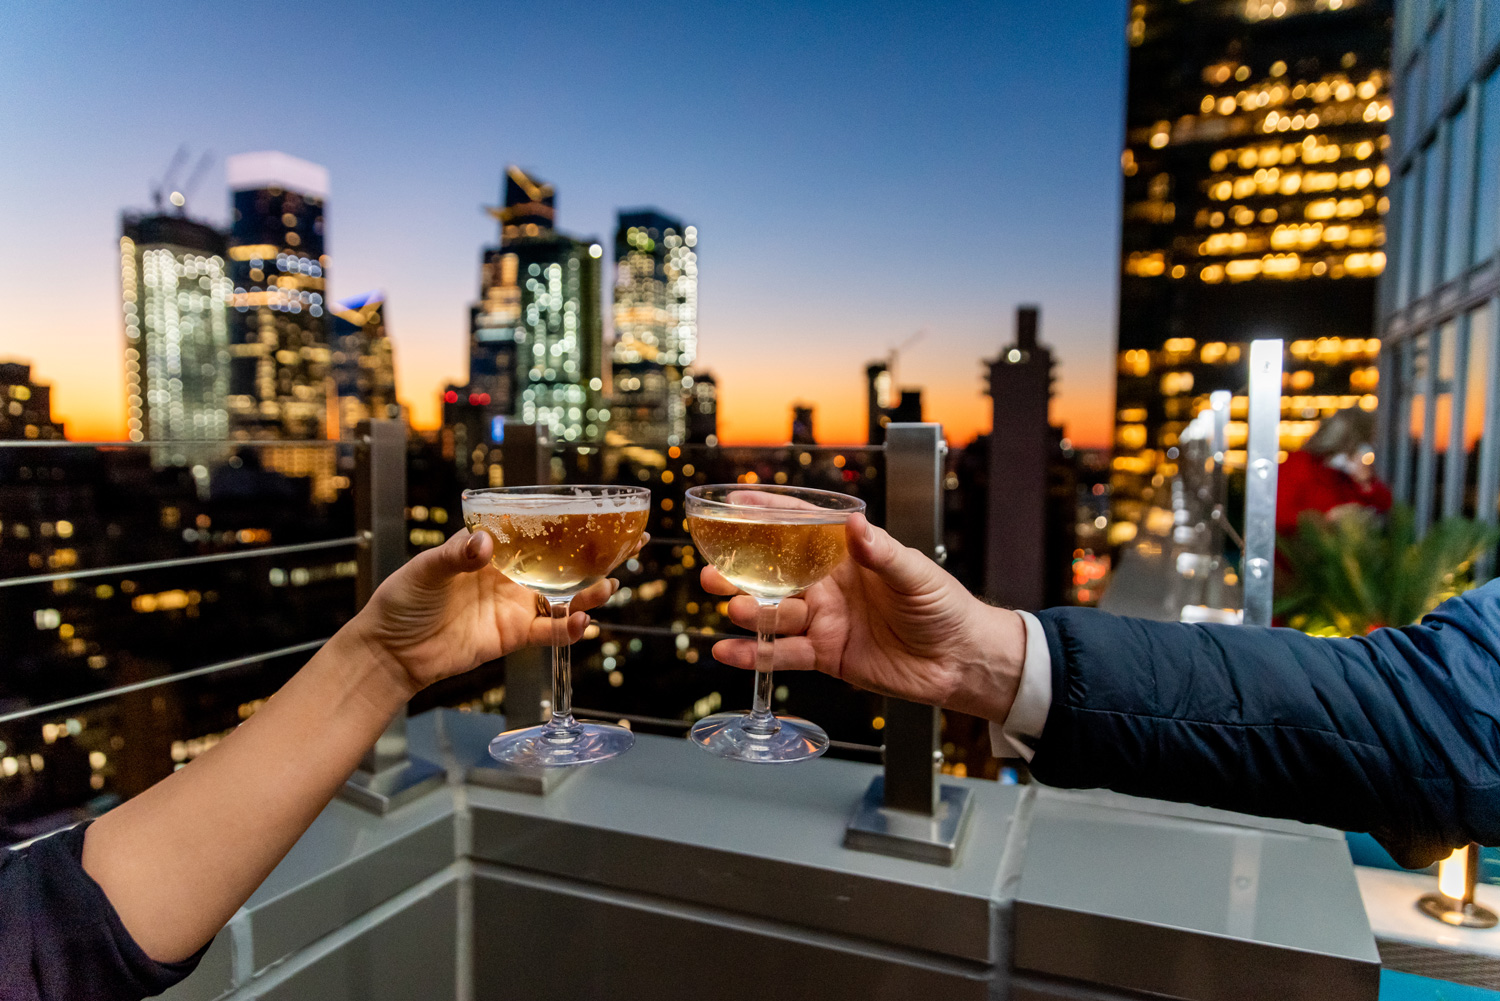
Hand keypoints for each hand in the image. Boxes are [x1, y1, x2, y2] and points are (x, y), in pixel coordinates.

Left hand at [351, 528, 643, 693]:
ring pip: (565, 596)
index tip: (600, 512)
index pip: (538, 529)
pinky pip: (550, 631)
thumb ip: (457, 555)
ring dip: (590, 591)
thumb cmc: (402, 601)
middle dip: (598, 553)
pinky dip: (569, 629)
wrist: (391, 652)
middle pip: (563, 561)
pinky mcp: (514, 635)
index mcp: (493, 549)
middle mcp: (511, 574)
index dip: (569, 522)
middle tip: (635, 542)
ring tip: (612, 584)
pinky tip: (584, 621)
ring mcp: (515, 605)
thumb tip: (485, 544)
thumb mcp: (426, 569)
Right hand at [701, 513, 1026, 721]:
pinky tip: (729, 652)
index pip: (801, 530)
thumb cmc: (946, 608)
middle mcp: (830, 587)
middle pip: (775, 576)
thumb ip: (883, 552)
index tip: (735, 502)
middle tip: (712, 570)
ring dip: (749, 613)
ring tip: (732, 608)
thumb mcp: (916, 574)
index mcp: (847, 557)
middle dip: (741, 573)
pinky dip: (756, 656)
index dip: (768, 515)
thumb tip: (856, 525)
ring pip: (776, 616)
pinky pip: (784, 655)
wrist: (961, 661)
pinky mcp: (827, 656)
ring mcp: (825, 622)